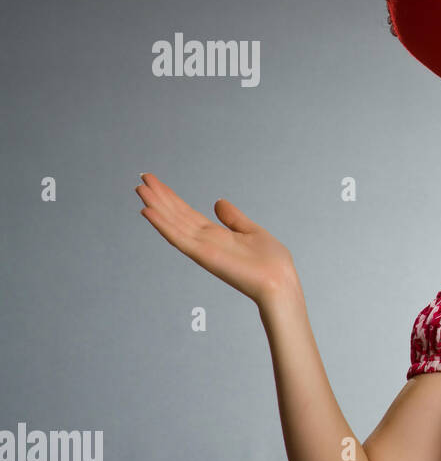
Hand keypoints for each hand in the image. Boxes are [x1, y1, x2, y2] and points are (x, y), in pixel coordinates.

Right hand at [135, 172, 297, 307]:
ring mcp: (202, 248)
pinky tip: (148, 211)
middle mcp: (205, 241)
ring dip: (156, 206)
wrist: (280, 281)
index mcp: (216, 235)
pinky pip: (179, 238)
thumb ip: (233, 218)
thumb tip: (219, 202)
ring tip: (140, 189)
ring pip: (173, 223)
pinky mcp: (204, 255)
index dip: (171, 198)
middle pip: (176, 216)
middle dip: (159, 198)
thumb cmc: (271, 262)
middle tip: (142, 179)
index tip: (156, 182)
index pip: (187, 213)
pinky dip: (163, 225)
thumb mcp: (251, 231)